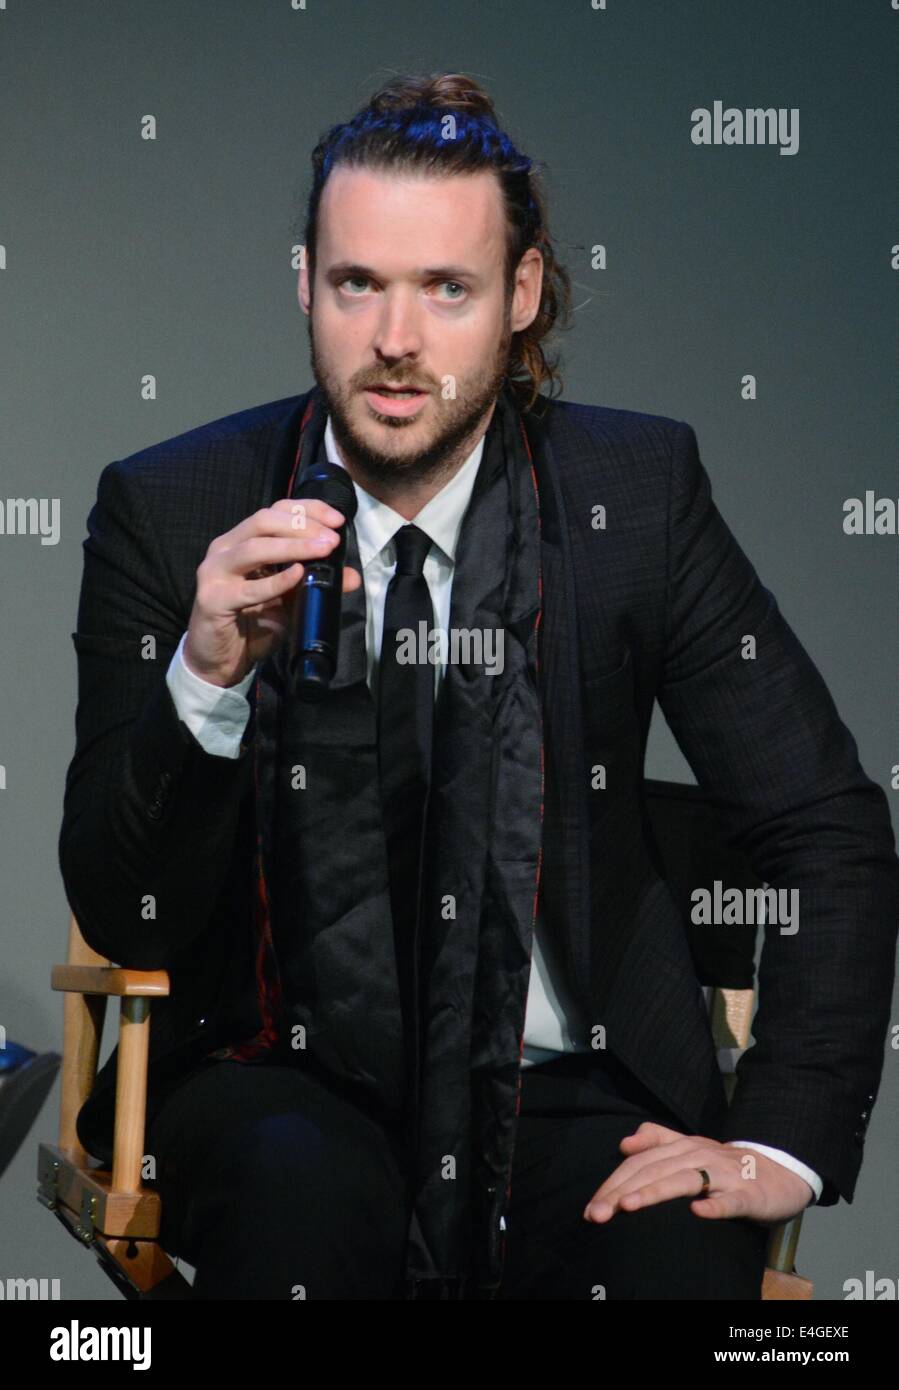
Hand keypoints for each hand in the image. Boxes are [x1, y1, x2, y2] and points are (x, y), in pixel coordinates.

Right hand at [183, 498, 361, 687]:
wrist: (220, 660)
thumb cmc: (252, 624)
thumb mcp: (291, 600)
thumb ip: (315, 583)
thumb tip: (352, 576)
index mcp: (242, 541)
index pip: (275, 511)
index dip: (307, 509)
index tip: (337, 520)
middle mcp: (225, 549)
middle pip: (264, 521)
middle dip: (302, 526)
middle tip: (331, 540)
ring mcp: (215, 572)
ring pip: (255, 547)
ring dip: (293, 546)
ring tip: (322, 550)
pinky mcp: (213, 599)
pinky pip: (249, 588)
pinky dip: (276, 580)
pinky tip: (298, 575)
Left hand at [582, 1121, 813, 1226]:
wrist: (780, 1171)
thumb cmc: (727, 1167)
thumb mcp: (691, 1149)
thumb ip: (658, 1141)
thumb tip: (623, 1143)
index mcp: (682, 1147)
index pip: (640, 1162)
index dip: (613, 1182)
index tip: (591, 1206)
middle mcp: (699, 1155)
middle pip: (654, 1170)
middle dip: (622, 1191)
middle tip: (596, 1214)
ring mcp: (723, 1175)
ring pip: (685, 1180)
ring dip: (656, 1191)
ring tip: (629, 1205)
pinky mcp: (747, 1195)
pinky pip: (730, 1200)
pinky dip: (715, 1206)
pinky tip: (698, 1213)